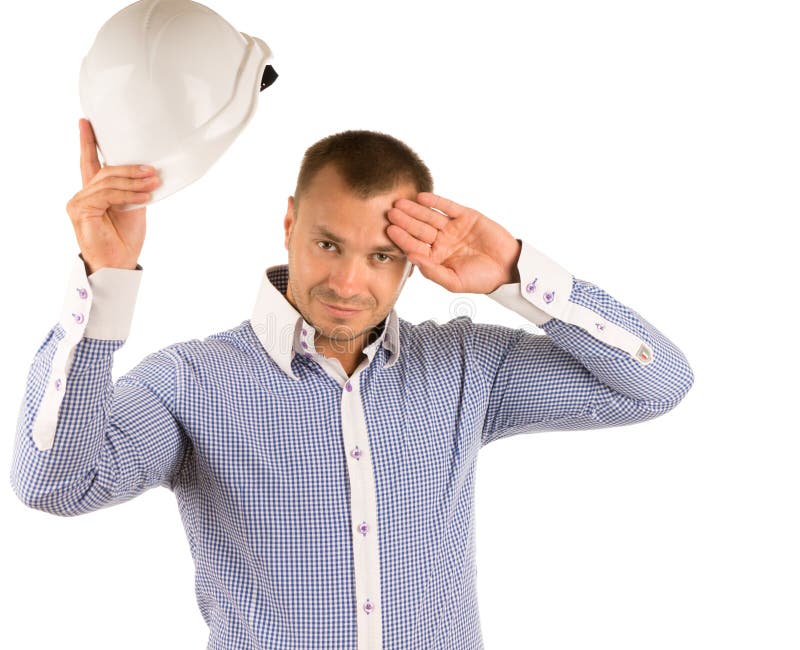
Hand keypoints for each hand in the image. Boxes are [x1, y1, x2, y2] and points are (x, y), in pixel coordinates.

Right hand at [66, 118, 160, 273]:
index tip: (87, 121)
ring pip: (107, 181)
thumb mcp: (134, 208)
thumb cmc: (125, 239)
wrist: (119, 263)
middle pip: (104, 170)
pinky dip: (127, 193)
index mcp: (95, 191)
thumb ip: (132, 189)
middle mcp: (84, 194)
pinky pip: (106, 194)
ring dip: (134, 181)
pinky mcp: (80, 210)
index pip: (90, 162)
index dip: (88, 142)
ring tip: (153, 182)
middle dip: (130, 168)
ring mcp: (79, 202)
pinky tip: (144, 195)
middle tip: (152, 169)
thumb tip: (147, 172)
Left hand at [386, 192, 521, 292]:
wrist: (508, 268)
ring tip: (401, 202)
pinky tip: (421, 197)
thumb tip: (412, 258)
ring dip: (415, 209)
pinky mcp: (466, 216)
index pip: (414, 246)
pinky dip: (435, 202)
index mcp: (436, 258)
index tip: (389, 230)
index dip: (402, 238)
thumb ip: (432, 271)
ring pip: (430, 216)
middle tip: (390, 212)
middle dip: (405, 220)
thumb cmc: (481, 279)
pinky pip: (447, 207)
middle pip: (419, 229)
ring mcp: (453, 228)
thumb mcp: (454, 282)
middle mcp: (442, 241)